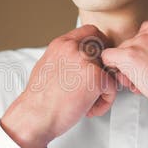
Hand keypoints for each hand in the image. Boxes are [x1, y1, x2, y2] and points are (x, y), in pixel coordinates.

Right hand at [0, 24, 119, 147]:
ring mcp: (86, 61)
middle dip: (104, 68)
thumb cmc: (38, 98)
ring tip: (87, 102)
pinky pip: (112, 87)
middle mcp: (74, 48)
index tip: (99, 59)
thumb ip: (64, 56)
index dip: (100, 44)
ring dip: (103, 88)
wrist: (35, 116)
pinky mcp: (96, 78)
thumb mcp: (46, 66)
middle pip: (104, 50)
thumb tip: (76, 58)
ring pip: (109, 70)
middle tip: (95, 86)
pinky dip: (104, 102)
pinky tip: (89, 110)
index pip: (90, 31)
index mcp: (61, 44)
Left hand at [100, 19, 147, 116]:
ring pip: (120, 53)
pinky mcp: (129, 55)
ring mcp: (140, 42)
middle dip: (135, 62)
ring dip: (127, 70)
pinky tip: (125, 80)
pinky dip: (113, 70)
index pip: (145, 33)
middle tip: (146, 78)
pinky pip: (108, 57)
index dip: (144, 51)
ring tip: (142, 85)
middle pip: (132, 43)